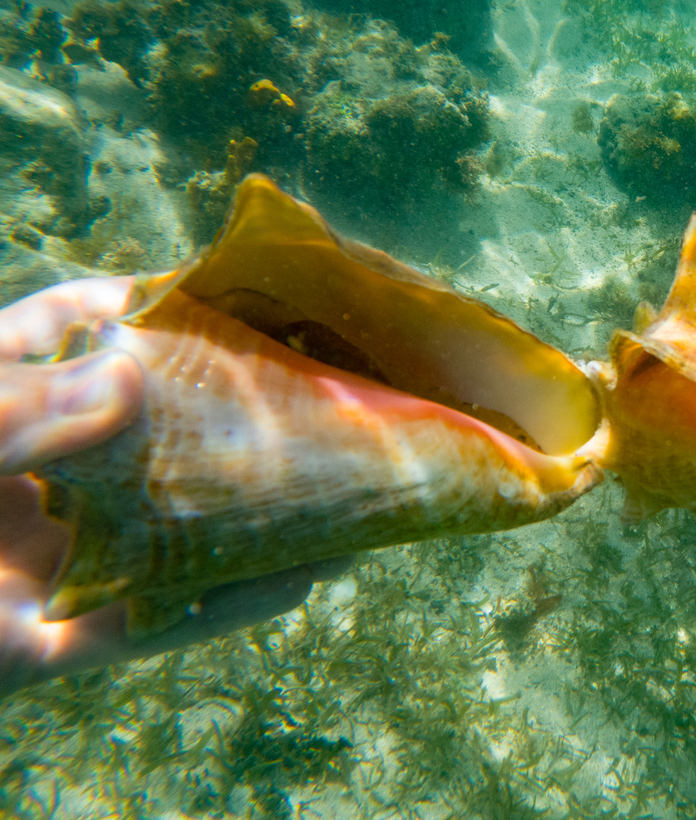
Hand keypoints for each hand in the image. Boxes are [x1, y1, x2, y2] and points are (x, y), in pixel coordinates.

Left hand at [0, 279, 343, 696]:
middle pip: (133, 435)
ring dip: (246, 509)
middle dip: (212, 408)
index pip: (50, 341)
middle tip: (290, 376)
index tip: (190, 288)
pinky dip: (235, 601)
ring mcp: (47, 565)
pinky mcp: (63, 642)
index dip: (119, 307)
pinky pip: (164, 621)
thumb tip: (132, 369)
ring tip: (327, 475)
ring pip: (167, 529)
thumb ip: (19, 406)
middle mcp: (20, 485)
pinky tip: (303, 574)